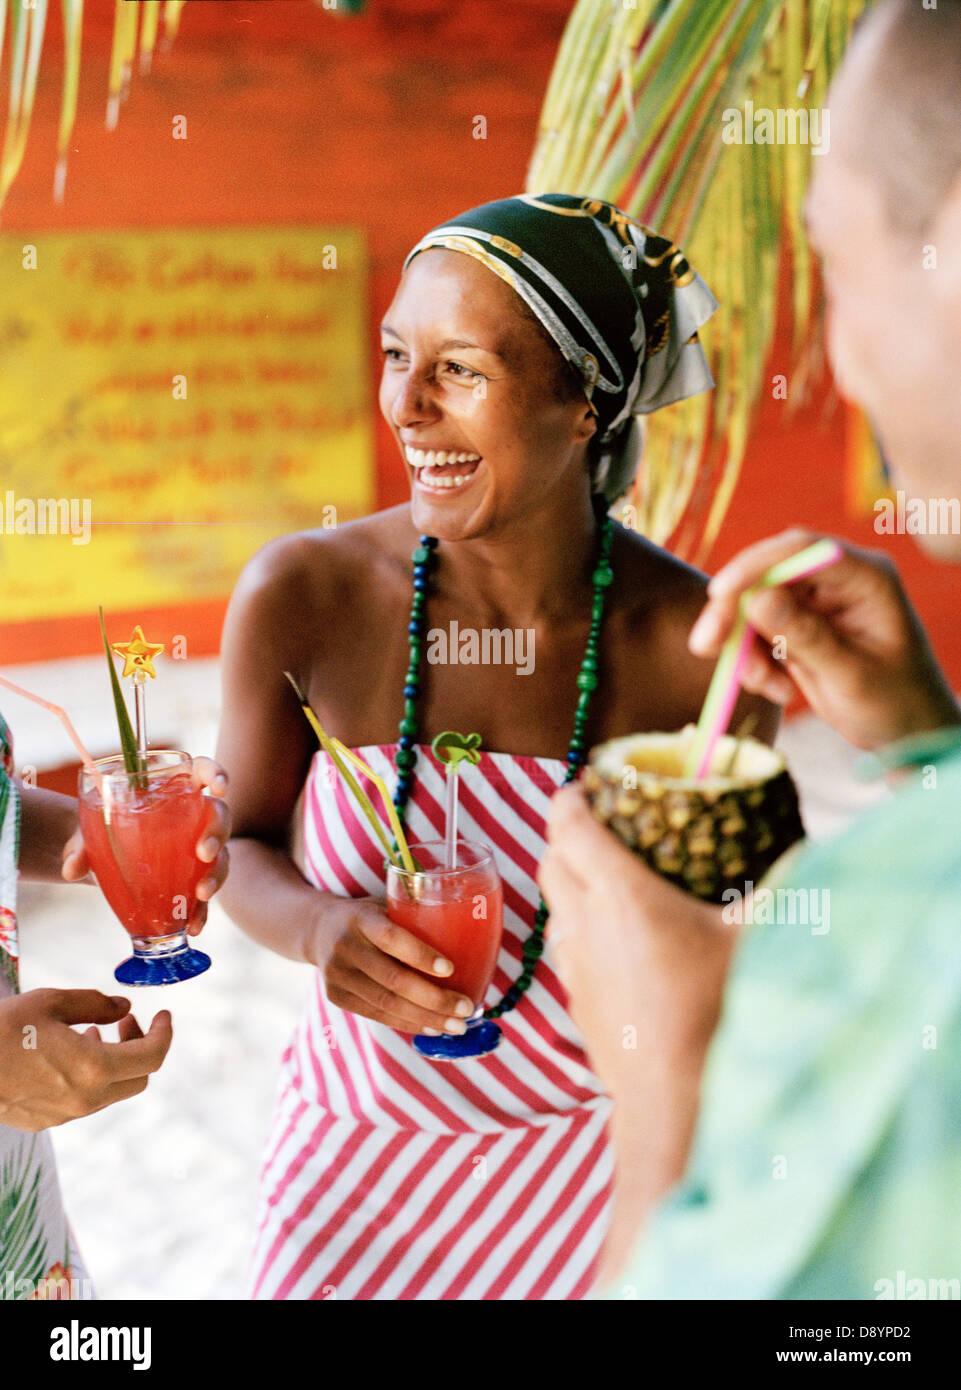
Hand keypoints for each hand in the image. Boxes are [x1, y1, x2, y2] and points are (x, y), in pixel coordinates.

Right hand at [0, 989, 171, 1131]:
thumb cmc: (1, 1028)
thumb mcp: (50, 1002)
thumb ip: (95, 1004)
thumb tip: (123, 1008)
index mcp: (93, 1068)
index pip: (152, 1057)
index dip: (164, 1033)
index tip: (162, 1015)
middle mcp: (85, 1099)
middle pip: (138, 1079)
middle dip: (140, 1047)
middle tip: (122, 1022)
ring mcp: (64, 1116)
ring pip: (110, 1092)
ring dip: (112, 1062)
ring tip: (89, 1032)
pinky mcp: (43, 1122)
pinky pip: (81, 1101)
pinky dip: (88, 1077)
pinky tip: (63, 1055)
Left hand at [61, 756, 230, 935]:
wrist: (99, 862)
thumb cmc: (99, 834)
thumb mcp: (87, 834)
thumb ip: (80, 845)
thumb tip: (72, 868)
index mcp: (170, 791)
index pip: (200, 772)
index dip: (215, 774)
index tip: (219, 788)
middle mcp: (191, 818)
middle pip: (219, 816)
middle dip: (218, 833)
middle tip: (204, 853)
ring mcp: (195, 850)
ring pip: (221, 856)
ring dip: (216, 875)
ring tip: (201, 895)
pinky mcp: (191, 881)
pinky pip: (204, 894)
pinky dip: (201, 912)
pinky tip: (193, 926)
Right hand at [311, 896, 475, 1035]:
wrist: (317, 930)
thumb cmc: (370, 916)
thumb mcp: (385, 905)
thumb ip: (415, 916)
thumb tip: (473, 930)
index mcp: (360, 918)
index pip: (391, 938)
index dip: (421, 955)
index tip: (450, 969)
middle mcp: (345, 947)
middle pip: (392, 980)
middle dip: (434, 999)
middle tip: (466, 1008)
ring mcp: (337, 975)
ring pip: (387, 1004)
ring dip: (427, 1018)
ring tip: (457, 1025)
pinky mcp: (337, 997)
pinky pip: (378, 1015)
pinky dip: (409, 1023)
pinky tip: (432, 1026)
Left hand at [539, 785, 735, 1285]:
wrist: (672, 1095)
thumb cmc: (712, 1011)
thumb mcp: (752, 940)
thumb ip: (778, 891)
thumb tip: (807, 855)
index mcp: (618, 891)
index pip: (569, 824)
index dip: (571, 796)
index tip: (588, 785)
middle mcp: (584, 920)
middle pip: (550, 857)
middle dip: (566, 832)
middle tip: (599, 823)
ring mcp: (574, 963)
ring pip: (553, 903)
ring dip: (568, 880)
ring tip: (606, 877)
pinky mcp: (577, 999)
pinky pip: (565, 945)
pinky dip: (578, 926)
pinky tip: (613, 939)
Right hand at [689, 528, 960, 751]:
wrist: (907, 735)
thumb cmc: (896, 704)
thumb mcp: (851, 674)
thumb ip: (806, 636)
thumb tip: (757, 598)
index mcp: (865, 576)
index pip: (799, 550)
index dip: (754, 566)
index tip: (718, 595)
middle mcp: (837, 581)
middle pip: (767, 575)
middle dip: (735, 612)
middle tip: (704, 647)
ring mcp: (816, 604)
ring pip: (754, 607)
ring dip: (746, 648)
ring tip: (770, 688)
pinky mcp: (799, 628)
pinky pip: (757, 634)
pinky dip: (756, 662)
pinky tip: (781, 691)